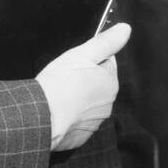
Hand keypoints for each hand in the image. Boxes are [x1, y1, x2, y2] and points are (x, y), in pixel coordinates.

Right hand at [35, 23, 130, 151]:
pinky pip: (77, 122)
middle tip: (64, 79)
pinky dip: (69, 117)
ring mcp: (94, 123)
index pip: (106, 65)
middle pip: (97, 85)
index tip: (74, 64)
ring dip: (77, 99)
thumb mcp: (83, 54)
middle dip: (84, 81)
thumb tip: (126, 29)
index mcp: (110, 83)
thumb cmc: (60, 83)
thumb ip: (106, 41)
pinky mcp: (80, 137)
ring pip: (87, 104)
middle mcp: (108, 105)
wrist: (41, 117)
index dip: (89, 61)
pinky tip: (57, 112)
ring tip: (59, 96)